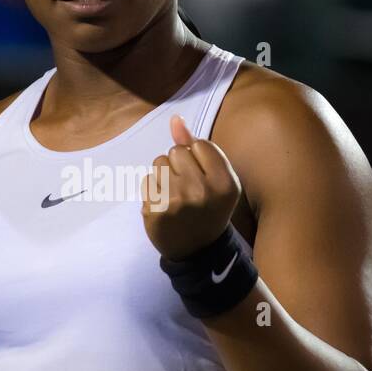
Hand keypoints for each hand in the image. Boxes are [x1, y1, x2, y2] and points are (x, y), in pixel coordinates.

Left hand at [141, 114, 242, 260]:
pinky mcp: (155, 210)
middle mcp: (202, 190)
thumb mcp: (216, 178)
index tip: (202, 178)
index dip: (197, 158)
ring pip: (159, 163)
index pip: (199, 144)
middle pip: (176, 151)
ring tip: (175, 197)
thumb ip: (196, 146)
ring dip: (164, 176)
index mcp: (225, 182)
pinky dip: (152, 191)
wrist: (196, 250)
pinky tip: (164, 206)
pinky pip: (146, 181)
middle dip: (179, 166)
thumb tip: (175, 119)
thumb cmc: (208, 208)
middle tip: (188, 190)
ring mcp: (177, 201)